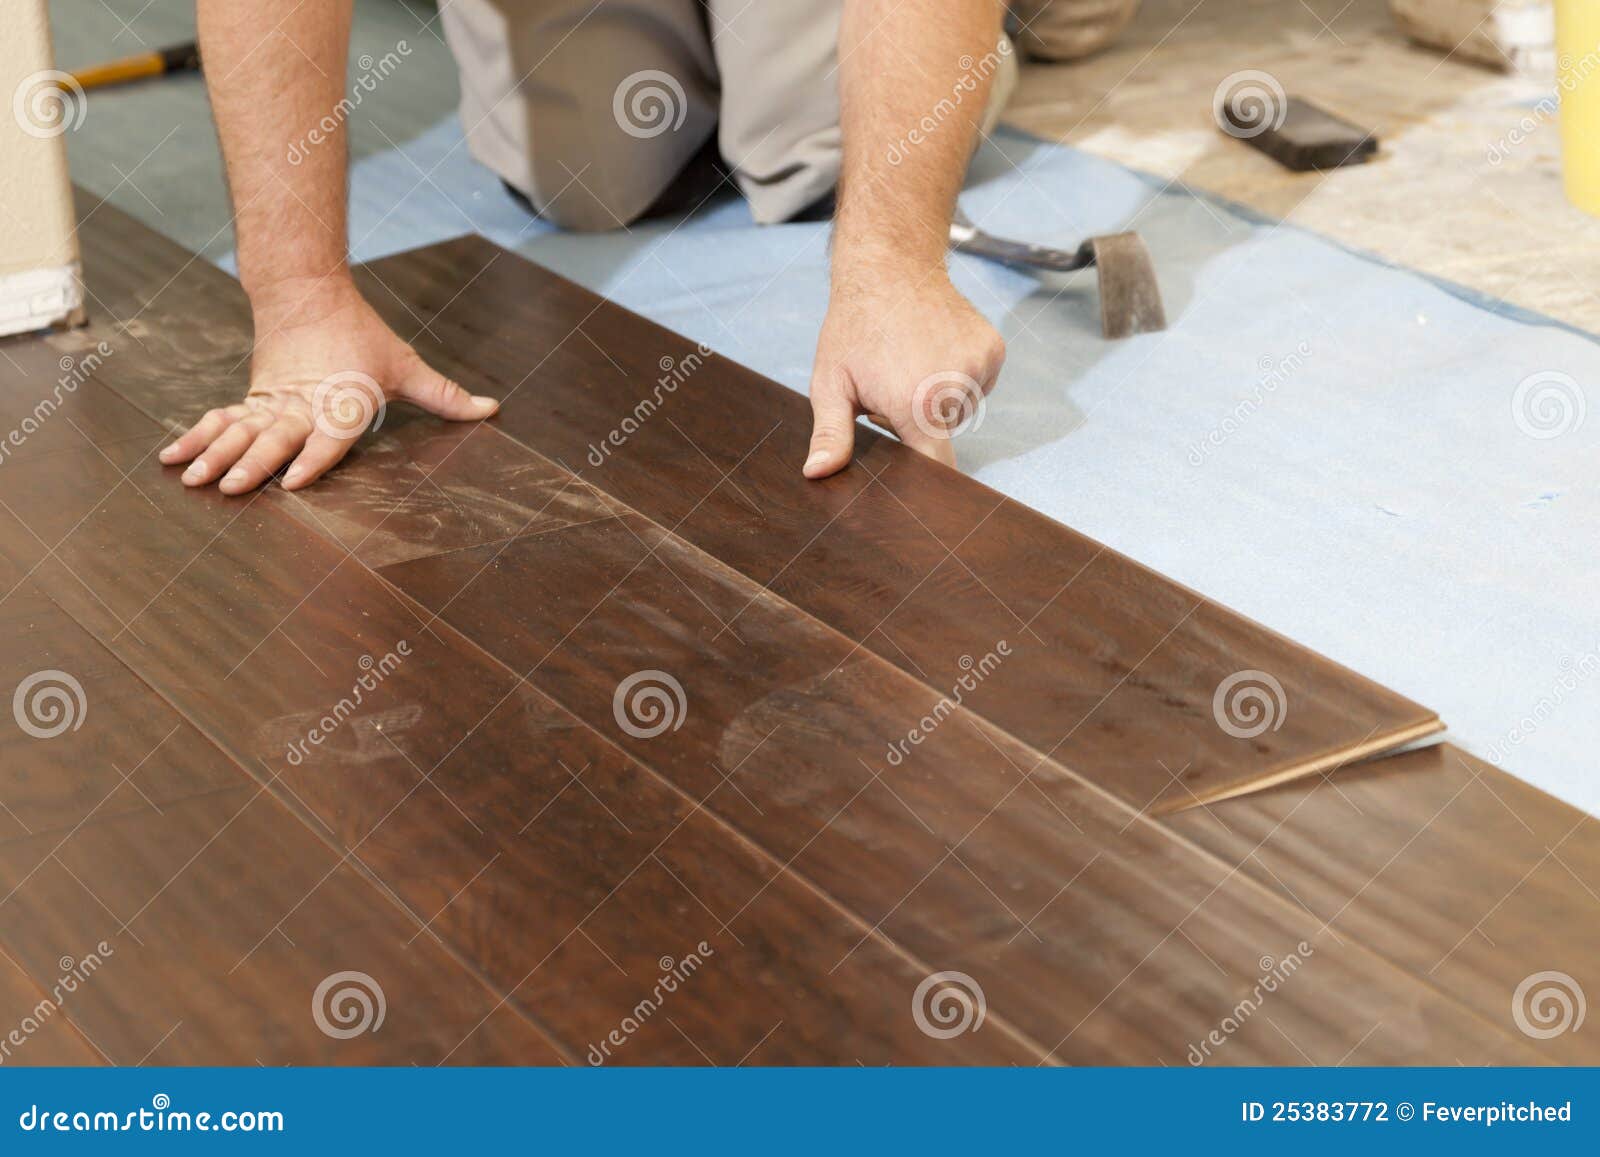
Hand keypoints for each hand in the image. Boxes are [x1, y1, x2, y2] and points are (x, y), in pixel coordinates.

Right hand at [158, 275, 497, 494]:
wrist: (308, 293)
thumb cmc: (363, 336)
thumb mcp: (405, 364)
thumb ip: (444, 395)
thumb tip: (491, 409)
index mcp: (340, 400)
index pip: (328, 436)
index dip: (313, 460)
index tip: (294, 481)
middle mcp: (302, 405)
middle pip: (275, 438)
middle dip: (253, 463)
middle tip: (233, 487)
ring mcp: (272, 402)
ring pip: (240, 431)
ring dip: (215, 455)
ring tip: (193, 479)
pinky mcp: (253, 398)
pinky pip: (220, 420)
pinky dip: (195, 437)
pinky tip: (171, 458)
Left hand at [803, 266, 1003, 477]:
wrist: (890, 267)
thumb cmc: (854, 326)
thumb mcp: (831, 383)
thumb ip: (830, 434)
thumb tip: (817, 474)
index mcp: (917, 405)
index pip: (937, 469)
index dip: (926, 480)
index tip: (916, 483)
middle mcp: (957, 387)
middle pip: (944, 435)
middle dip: (918, 423)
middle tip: (892, 390)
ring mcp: (980, 366)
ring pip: (962, 409)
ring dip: (940, 400)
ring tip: (913, 365)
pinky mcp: (994, 350)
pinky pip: (979, 384)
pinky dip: (960, 377)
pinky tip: (935, 352)